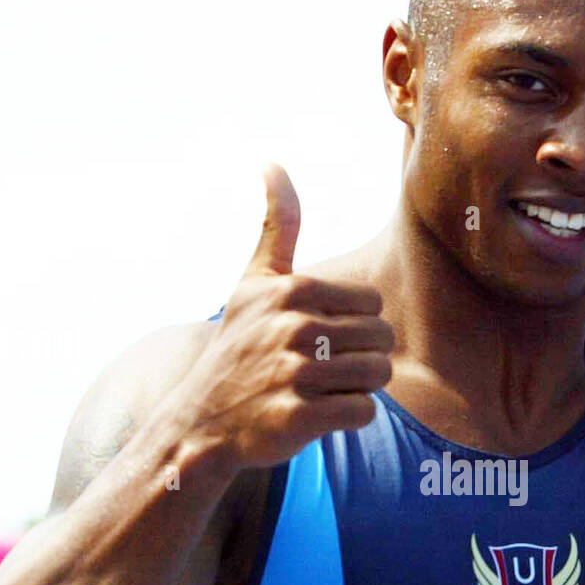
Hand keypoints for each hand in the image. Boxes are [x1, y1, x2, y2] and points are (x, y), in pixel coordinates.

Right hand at [176, 164, 393, 468]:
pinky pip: (364, 411)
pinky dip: (348, 417)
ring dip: (357, 388)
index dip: (354, 326)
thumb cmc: (239, 349)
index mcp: (293, 290)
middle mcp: (295, 327)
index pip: (374, 304)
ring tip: (320, 391)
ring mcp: (297, 373)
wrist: (202, 422)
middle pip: (382, 340)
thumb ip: (276, 227)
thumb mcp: (253, 284)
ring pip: (378, 375)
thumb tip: (272, 162)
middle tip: (321, 371)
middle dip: (361, 358)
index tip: (318, 339)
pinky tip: (317, 415)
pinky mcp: (300, 416)